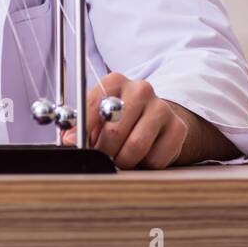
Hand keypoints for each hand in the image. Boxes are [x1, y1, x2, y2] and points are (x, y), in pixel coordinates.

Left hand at [60, 72, 188, 168]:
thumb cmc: (118, 119)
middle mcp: (140, 89)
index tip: (75, 144)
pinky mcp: (178, 127)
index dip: (82, 131)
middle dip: (105, 152)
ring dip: (125, 161)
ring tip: (121, 158)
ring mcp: (161, 107)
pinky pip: (156, 159)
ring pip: (136, 147)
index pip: (93, 106)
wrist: (154, 119)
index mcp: (114, 81)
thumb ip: (81, 127)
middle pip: (115, 131)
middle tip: (103, 157)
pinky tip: (143, 156)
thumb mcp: (97, 117)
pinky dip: (146, 165)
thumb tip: (69, 139)